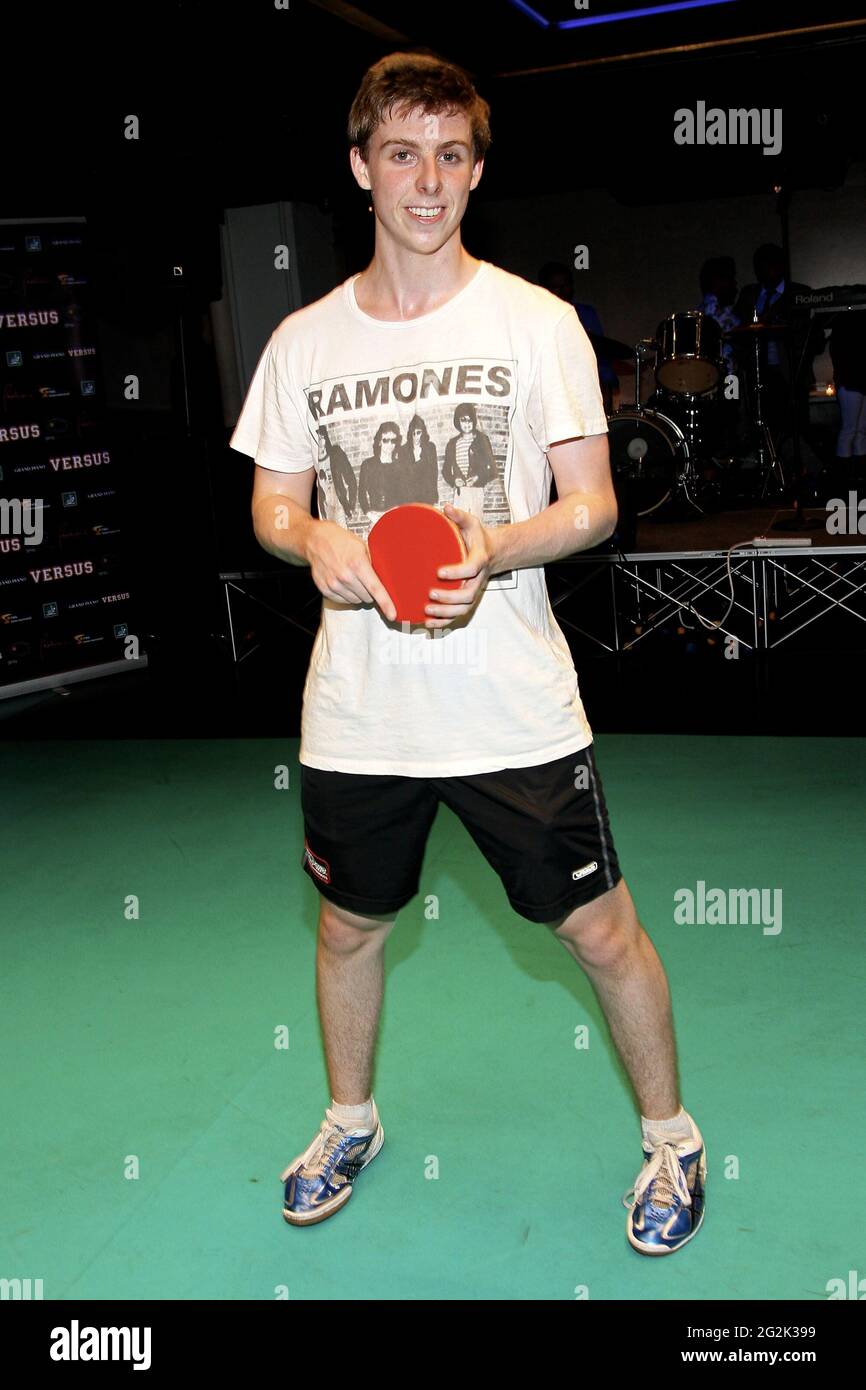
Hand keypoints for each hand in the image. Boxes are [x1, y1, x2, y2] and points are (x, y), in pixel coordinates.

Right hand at [305, 519, 396, 621]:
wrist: (315, 540)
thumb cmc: (340, 541)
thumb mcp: (362, 546)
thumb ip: (373, 564)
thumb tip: (385, 580)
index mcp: (358, 564)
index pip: (375, 589)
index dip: (386, 603)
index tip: (392, 614)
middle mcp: (345, 576)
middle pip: (367, 597)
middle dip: (370, 592)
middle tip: (365, 580)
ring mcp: (334, 584)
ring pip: (355, 601)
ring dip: (358, 594)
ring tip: (352, 579)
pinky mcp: (325, 589)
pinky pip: (343, 601)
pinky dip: (347, 595)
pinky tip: (344, 583)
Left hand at [424, 503, 494, 628]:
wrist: (492, 552)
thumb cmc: (477, 538)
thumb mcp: (471, 523)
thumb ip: (458, 516)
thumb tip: (445, 507)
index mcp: (479, 560)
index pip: (471, 569)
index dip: (457, 572)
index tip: (438, 572)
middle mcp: (478, 579)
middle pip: (467, 595)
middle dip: (449, 598)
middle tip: (430, 594)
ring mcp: (473, 591)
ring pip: (463, 609)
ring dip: (445, 614)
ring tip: (427, 611)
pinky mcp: (467, 600)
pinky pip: (458, 615)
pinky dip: (444, 622)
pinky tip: (428, 623)